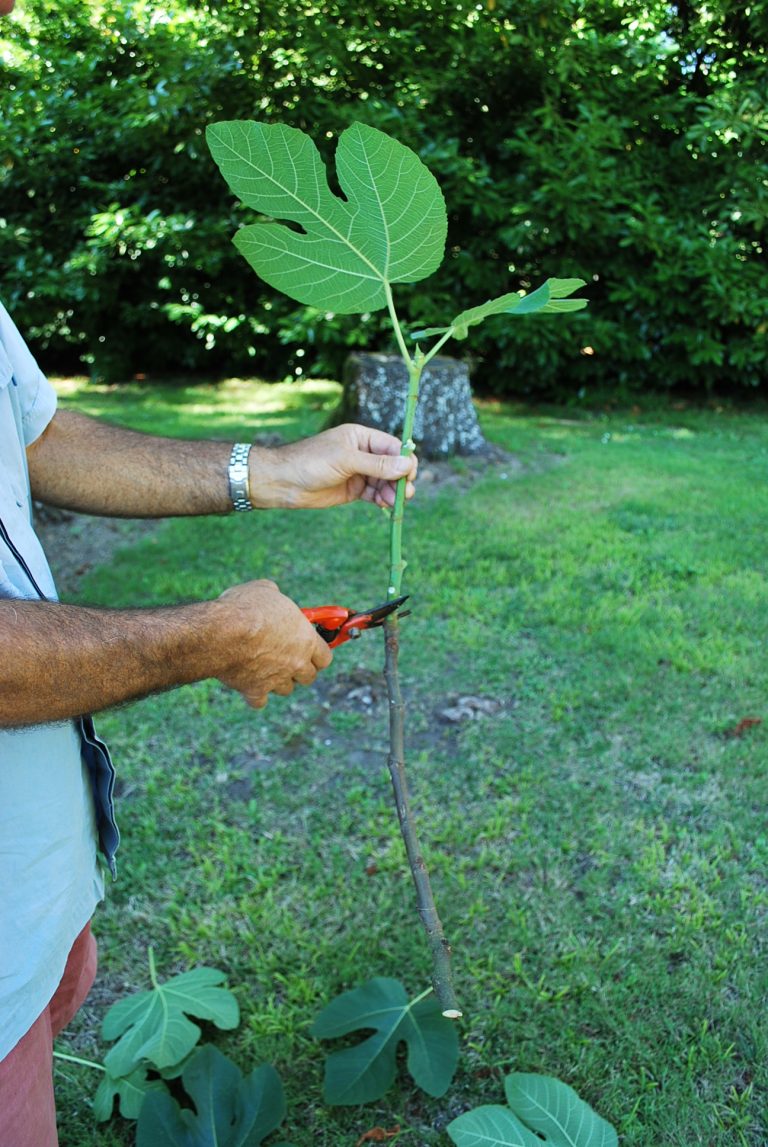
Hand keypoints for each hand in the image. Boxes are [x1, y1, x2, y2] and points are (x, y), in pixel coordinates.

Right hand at [213, 580, 331, 707]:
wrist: (221, 632)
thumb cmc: (245, 607)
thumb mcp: (265, 590)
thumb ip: (276, 597)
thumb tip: (272, 594)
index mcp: (306, 639)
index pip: (325, 656)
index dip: (318, 653)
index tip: (312, 649)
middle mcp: (295, 663)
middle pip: (308, 676)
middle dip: (300, 669)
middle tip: (288, 658)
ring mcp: (276, 679)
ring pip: (286, 689)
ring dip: (278, 681)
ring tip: (265, 667)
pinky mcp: (255, 691)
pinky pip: (259, 701)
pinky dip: (254, 694)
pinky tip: (248, 682)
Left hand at [248, 423, 417, 509]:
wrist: (284, 482)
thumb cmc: (312, 462)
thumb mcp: (346, 460)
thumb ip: (377, 464)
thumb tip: (407, 465)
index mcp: (361, 437)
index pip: (392, 446)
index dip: (404, 460)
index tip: (410, 474)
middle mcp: (363, 453)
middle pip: (392, 465)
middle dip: (400, 479)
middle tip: (404, 493)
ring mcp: (358, 472)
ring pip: (385, 481)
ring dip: (392, 492)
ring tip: (393, 502)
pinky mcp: (353, 489)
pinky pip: (375, 494)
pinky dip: (382, 500)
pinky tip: (384, 506)